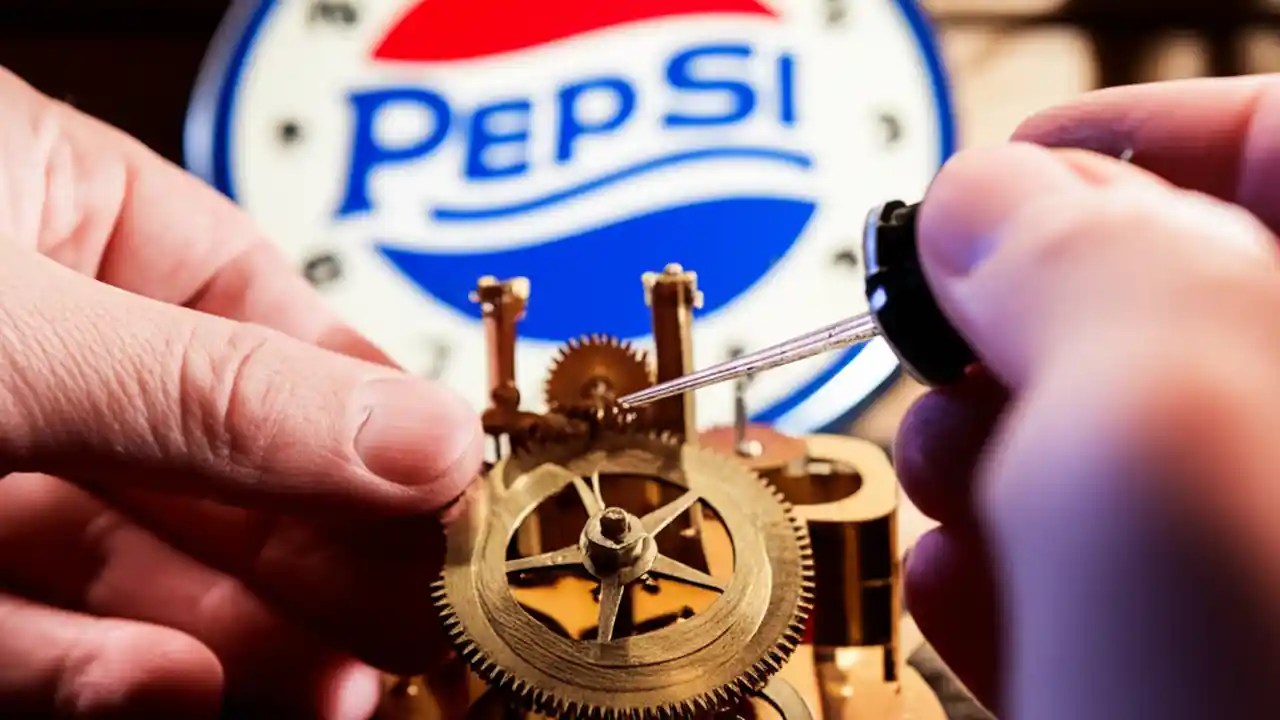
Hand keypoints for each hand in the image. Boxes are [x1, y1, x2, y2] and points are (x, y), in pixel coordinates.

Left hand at [0, 68, 482, 716]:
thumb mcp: (21, 329)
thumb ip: (221, 397)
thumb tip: (424, 438)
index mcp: (54, 212)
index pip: (267, 322)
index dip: (374, 415)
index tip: (464, 496)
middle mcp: (26, 339)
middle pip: (221, 460)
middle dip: (331, 552)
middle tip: (431, 618)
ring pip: (134, 559)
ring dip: (240, 635)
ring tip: (344, 684)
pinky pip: (26, 629)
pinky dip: (93, 667)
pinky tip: (174, 686)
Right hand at [898, 74, 1279, 717]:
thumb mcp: (1155, 446)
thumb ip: (1081, 264)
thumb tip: (987, 202)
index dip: (1139, 134)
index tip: (1001, 167)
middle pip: (1172, 297)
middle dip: (1024, 311)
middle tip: (948, 346)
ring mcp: (1244, 571)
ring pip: (1110, 442)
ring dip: (985, 445)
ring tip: (941, 480)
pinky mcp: (1179, 671)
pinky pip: (1087, 576)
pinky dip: (998, 561)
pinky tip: (960, 577)